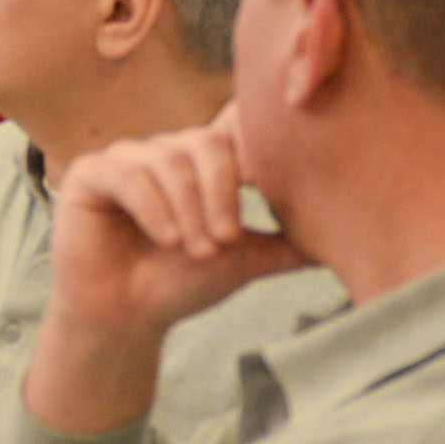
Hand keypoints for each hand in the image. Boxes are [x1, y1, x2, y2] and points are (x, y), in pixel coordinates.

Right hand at [34, 119, 310, 434]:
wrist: (126, 318)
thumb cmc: (181, 282)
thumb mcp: (246, 258)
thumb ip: (289, 243)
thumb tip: (352, 239)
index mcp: (205, 160)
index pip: (234, 126)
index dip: (254, 141)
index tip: (271, 181)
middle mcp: (167, 150)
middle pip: (207, 143)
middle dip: (222, 193)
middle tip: (225, 241)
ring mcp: (128, 158)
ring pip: (170, 160)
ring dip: (189, 209)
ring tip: (195, 250)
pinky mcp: (91, 175)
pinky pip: (129, 173)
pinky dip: (153, 206)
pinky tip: (166, 238)